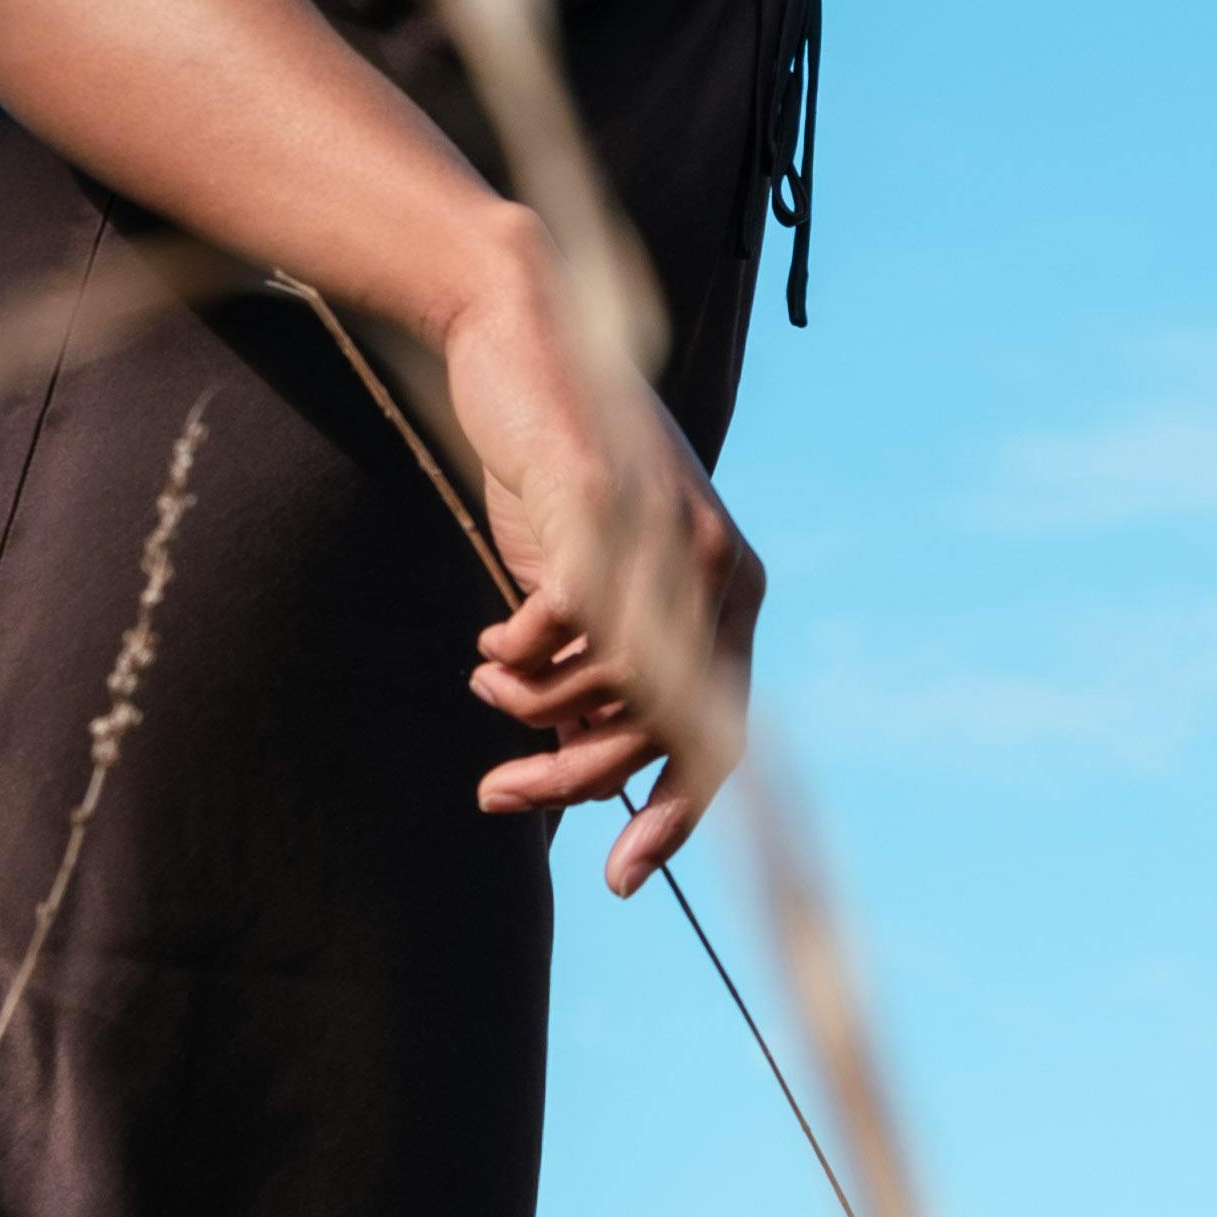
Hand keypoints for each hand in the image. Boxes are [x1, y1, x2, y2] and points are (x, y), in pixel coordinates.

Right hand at [434, 221, 762, 891]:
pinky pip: (556, 634)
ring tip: (486, 679)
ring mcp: (662, 540)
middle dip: (572, 781)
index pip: (721, 738)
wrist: (518, 337)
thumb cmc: (553, 468)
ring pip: (604, 689)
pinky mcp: (598, 513)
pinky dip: (517, 655)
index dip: (673, 815)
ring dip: (530, 709)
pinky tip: (493, 640)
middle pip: (658, 730)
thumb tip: (584, 768)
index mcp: (730, 591)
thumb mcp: (589, 579)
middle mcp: (715, 572)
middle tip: (496, 795)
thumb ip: (604, 662)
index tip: (618, 879)